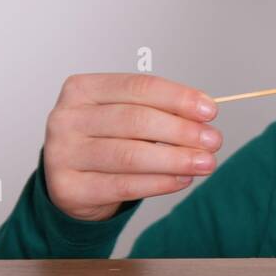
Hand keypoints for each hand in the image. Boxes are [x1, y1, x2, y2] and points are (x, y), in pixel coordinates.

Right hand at [43, 73, 221, 220]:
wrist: (72, 184)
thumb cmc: (105, 142)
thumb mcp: (127, 118)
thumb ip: (159, 113)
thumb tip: (203, 117)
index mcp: (82, 89)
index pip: (138, 87)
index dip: (178, 98)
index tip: (210, 110)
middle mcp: (67, 118)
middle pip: (135, 120)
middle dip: (181, 130)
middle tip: (213, 140)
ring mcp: (62, 154)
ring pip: (130, 155)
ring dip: (176, 159)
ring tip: (206, 162)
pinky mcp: (69, 188)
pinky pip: (123, 185)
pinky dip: (159, 183)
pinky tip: (182, 179)